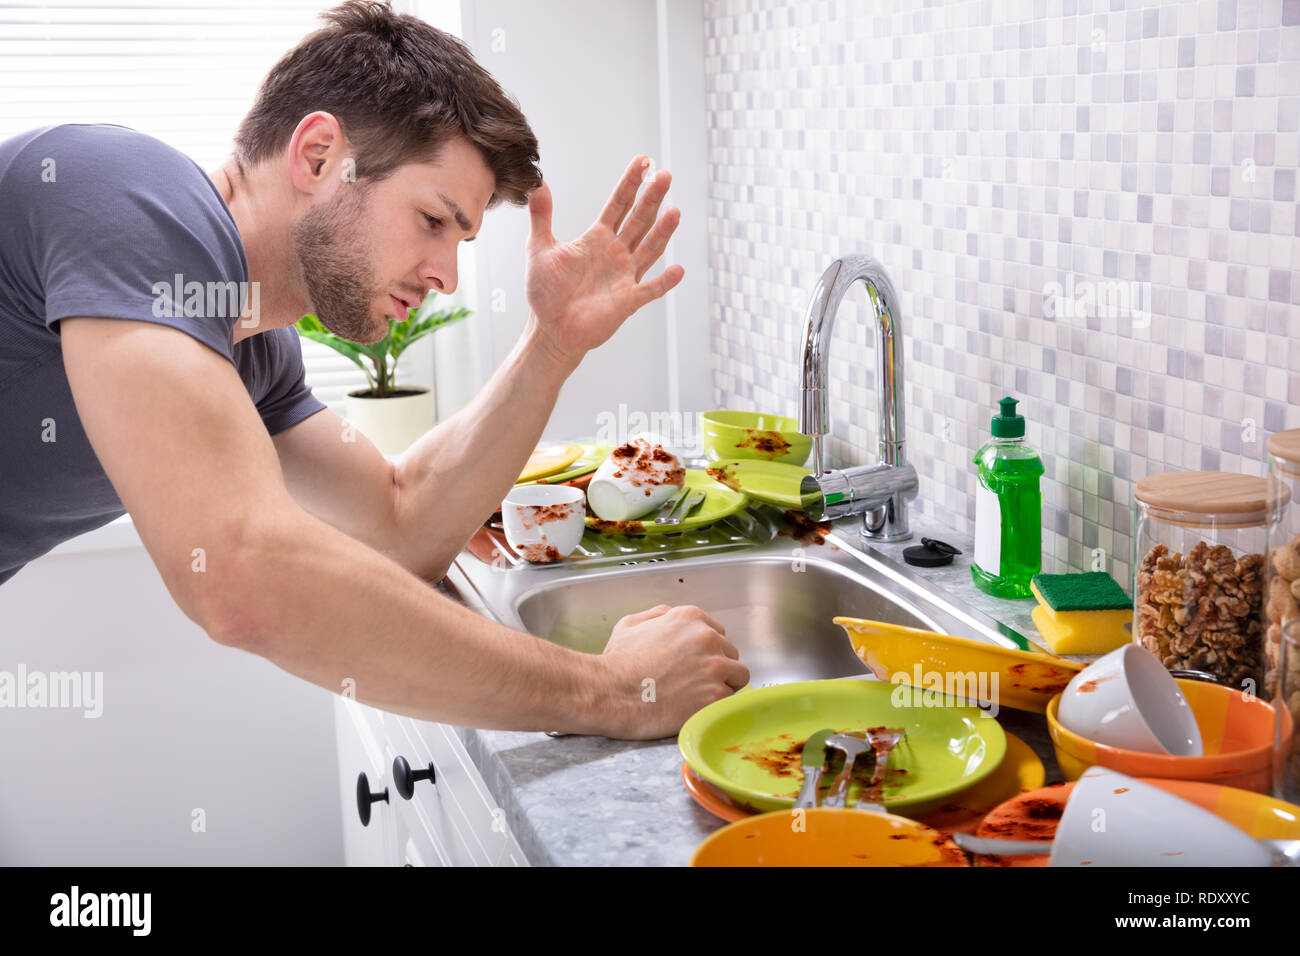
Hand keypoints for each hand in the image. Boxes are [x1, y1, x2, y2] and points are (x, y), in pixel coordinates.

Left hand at [525, 156, 683, 363]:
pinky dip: (664, 282)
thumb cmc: (546, 291)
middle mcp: (616, 253)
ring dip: (662, 232)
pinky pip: (649, 290)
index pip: (618, 204)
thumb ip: (542, 217)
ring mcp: (624, 276)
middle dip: (652, 198)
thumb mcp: (539, 249)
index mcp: (597, 237)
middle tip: (665, 175)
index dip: (631, 183)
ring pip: (649, 249)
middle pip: (639, 220)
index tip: (644, 161)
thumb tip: (537, 183)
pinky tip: (678, 270)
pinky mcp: (627, 301)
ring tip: (675, 212)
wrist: (549, 329)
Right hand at [596, 604, 748, 739]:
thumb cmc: (616, 663)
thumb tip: (669, 617)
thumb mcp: (630, 625)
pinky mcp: (715, 696)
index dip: (706, 651)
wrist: (610, 693)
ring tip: (698, 697)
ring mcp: (714, 667)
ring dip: (723, 686)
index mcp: (690, 618)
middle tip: (693, 683)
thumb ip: (657, 616)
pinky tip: (696, 708)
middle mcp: (707, 638)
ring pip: (738, 676)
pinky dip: (717, 706)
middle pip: (730, 654)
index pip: (718, 634)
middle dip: (717, 668)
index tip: (695, 664)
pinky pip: (730, 700)